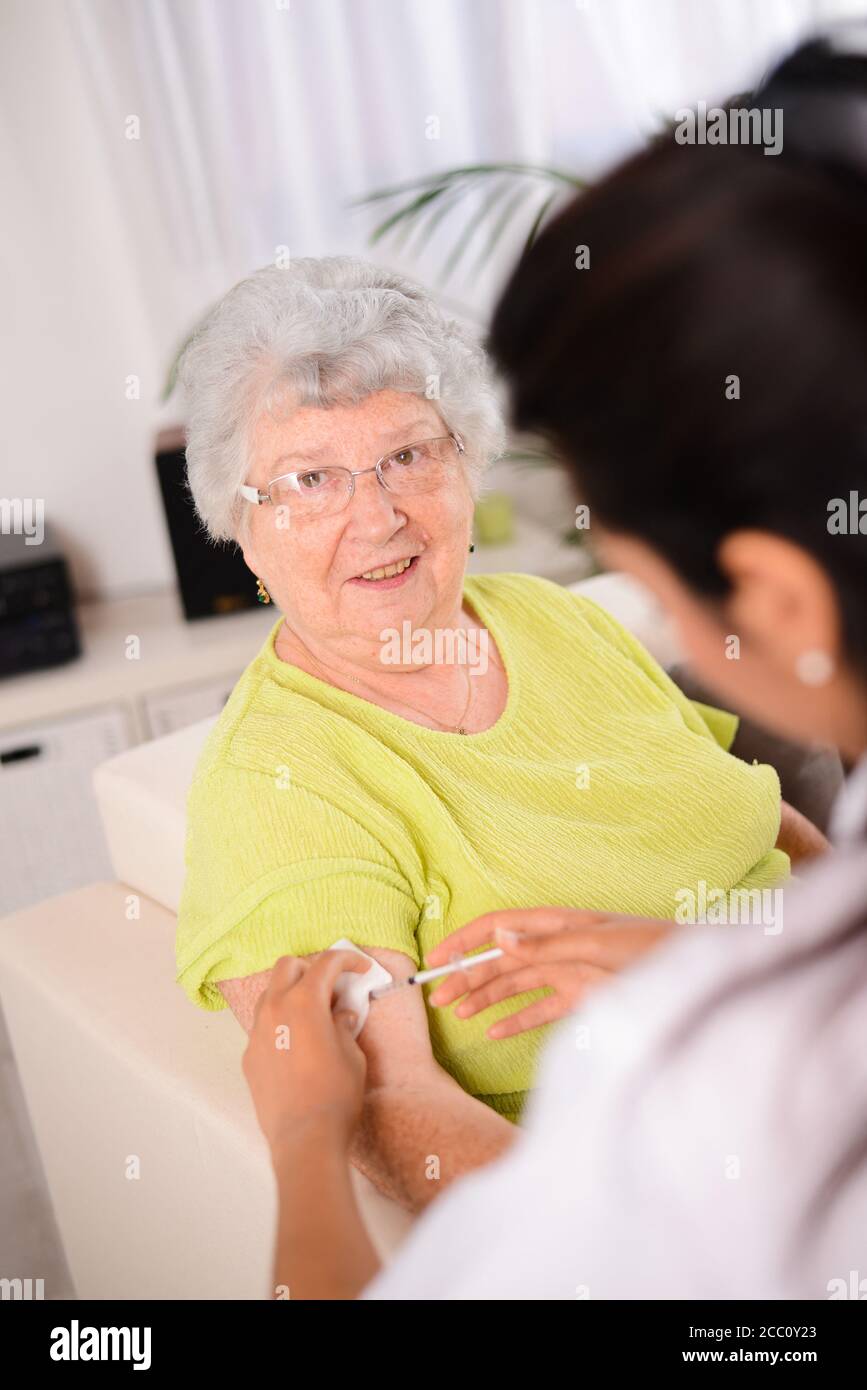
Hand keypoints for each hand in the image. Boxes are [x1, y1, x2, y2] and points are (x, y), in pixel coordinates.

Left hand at [242, 950, 370, 1157]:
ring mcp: (257, 1032)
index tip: (359, 968)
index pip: (326, 964)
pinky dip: (281, 1022)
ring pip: (270, 994)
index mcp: (304, 1002)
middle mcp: (275, 1010)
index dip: (347, 960)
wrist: (305, 1138)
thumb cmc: (334, 1096)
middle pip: (288, 967)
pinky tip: (298, 1044)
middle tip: (332, 987)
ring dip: (292, 992)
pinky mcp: (250, 1056)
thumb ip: (344, 1025)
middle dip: (311, 968)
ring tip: (314, 1014)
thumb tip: (341, 1015)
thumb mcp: (352, 1055)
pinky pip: (263, 1025)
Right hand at [427, 907, 675, 1037]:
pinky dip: (517, 1021)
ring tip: (459, 1016)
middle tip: (438, 999)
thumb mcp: (596, 944)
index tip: (435, 959)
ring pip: (515, 987)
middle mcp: (555, 946)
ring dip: (486, 999)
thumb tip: (498, 937)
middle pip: (500, 961)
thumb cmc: (649, 946)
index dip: (463, 940)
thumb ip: (546, 944)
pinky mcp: (582, 998)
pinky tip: (495, 1033)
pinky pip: (541, 1011)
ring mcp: (568, 973)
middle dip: (467, 977)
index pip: (497, 926)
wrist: (692, 969)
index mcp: (555, 923)